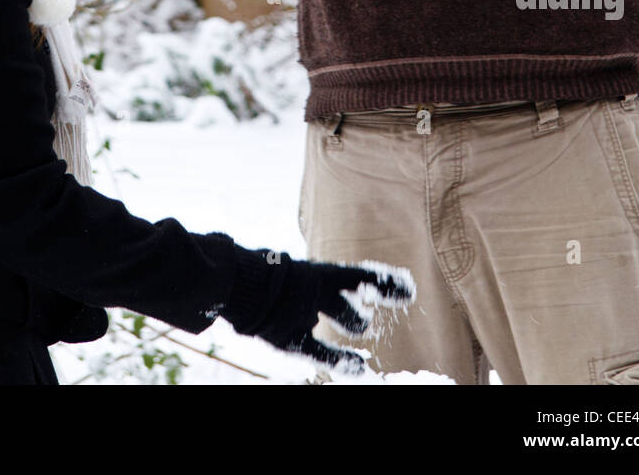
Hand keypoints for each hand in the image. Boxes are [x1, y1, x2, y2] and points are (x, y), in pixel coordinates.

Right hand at [226, 251, 415, 372]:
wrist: (229, 282)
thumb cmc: (262, 276)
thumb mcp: (293, 273)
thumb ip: (318, 284)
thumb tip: (345, 290)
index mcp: (315, 271)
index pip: (360, 275)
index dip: (385, 282)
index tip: (409, 288)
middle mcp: (314, 289)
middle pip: (351, 297)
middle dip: (362, 306)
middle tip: (368, 313)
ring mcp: (301, 311)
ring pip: (340, 315)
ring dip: (354, 322)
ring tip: (361, 327)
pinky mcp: (287, 335)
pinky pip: (317, 350)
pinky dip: (339, 360)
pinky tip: (359, 368)